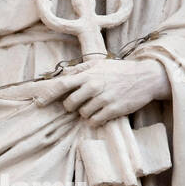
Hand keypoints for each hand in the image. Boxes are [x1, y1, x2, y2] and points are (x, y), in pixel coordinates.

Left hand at [33, 56, 168, 124]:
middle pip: (70, 104)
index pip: (62, 85)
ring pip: (82, 114)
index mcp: (88, 75)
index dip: (48, 95)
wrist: (145, 78)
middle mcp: (94, 86)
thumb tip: (60, 74)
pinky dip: (96, 118)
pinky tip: (103, 111)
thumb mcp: (99, 64)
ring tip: (96, 104)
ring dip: (86, 112)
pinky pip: (95, 120)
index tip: (39, 103)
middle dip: (72, 106)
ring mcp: (104, 99)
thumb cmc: (120, 70)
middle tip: (81, 102)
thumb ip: (79, 70)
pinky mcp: (113, 110)